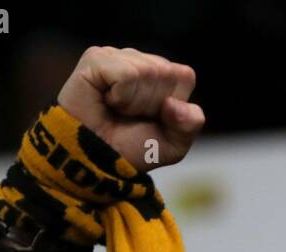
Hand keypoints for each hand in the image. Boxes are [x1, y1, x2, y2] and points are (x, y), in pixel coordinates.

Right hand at [56, 46, 204, 171]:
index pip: (185, 76)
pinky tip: (105, 101)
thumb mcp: (173, 145)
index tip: (151, 118)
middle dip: (151, 105)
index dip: (173, 105)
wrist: (96, 161)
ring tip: (116, 110)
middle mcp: (139, 60)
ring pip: (147, 72)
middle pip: (166, 73)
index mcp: (161, 74)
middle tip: (130, 117)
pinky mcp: (95, 59)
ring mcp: (116, 56)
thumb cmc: (131, 149)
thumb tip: (174, 103)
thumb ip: (190, 124)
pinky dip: (120, 96)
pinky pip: (126, 74)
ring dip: (134, 103)